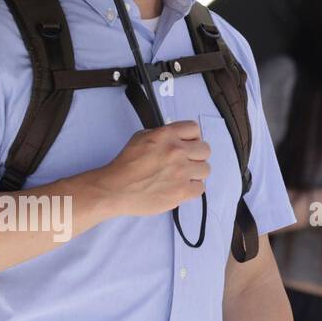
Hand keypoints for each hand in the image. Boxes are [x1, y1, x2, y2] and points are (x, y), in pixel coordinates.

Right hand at [92, 120, 209, 217]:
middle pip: (205, 149)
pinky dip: (192, 189)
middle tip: (185, 162)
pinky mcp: (181, 191)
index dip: (192, 137)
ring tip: (182, 177)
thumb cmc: (125, 165)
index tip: (186, 145)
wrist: (116, 189)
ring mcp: (181, 172)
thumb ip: (163, 135)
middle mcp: (176, 151)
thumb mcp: (140, 137)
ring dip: (196, 173)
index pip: (194, 128)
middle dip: (196, 155)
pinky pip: (200, 188)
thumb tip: (177, 139)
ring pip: (206, 169)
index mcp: (166, 135)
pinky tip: (180, 188)